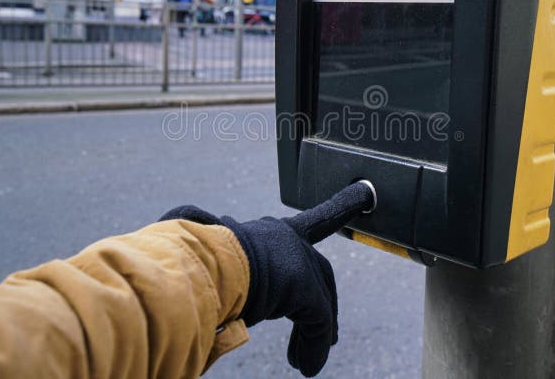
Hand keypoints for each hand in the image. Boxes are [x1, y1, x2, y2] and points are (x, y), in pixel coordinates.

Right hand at [160, 182, 373, 376]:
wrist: (192, 267)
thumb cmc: (191, 268)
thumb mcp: (215, 271)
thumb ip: (225, 278)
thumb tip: (211, 304)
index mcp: (266, 232)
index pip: (311, 219)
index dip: (339, 208)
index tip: (362, 193)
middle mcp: (285, 237)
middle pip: (317, 271)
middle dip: (322, 304)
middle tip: (322, 335)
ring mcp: (296, 257)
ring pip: (318, 299)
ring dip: (315, 331)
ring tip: (303, 360)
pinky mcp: (303, 283)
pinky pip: (317, 319)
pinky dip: (314, 344)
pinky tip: (306, 366)